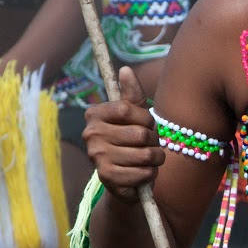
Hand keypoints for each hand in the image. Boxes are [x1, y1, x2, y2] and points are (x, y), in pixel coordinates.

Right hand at [82, 66, 163, 202]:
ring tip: (150, 159)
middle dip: (154, 141)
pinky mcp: (107, 177)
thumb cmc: (131, 140)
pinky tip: (143, 172)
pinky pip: (143, 172)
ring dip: (156, 158)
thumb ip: (132, 93)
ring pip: (145, 154)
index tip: (148, 124)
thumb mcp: (134, 114)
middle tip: (150, 144)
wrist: (124, 178)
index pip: (127, 109)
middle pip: (140, 134)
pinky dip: (150, 174)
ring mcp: (97, 156)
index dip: (146, 118)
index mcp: (94, 114)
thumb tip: (125, 69)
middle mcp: (91, 134)